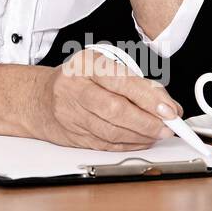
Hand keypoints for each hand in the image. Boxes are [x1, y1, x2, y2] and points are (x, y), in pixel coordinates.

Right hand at [32, 48, 184, 150]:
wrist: (42, 98)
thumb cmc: (77, 78)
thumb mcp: (103, 65)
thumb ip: (134, 81)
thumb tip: (164, 102)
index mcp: (85, 65)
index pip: (121, 82)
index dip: (149, 99)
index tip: (169, 110)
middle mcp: (75, 89)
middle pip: (115, 111)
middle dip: (147, 122)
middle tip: (167, 126)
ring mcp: (71, 115)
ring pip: (112, 132)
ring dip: (141, 136)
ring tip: (157, 133)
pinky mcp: (73, 136)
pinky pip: (107, 145)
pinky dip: (129, 145)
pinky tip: (141, 139)